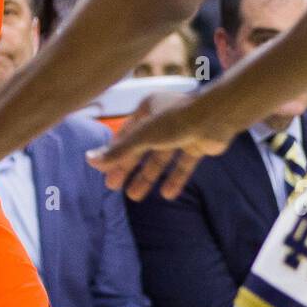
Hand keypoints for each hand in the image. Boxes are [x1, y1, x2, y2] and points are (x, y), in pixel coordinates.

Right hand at [87, 91, 232, 200]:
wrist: (217, 118)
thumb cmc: (176, 120)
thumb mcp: (143, 136)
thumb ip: (118, 151)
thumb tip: (89, 161)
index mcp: (147, 109)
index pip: (125, 134)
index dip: (114, 153)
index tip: (104, 171)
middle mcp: (162, 119)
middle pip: (141, 148)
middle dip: (128, 168)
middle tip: (114, 187)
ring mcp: (181, 132)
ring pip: (160, 158)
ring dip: (148, 177)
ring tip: (134, 197)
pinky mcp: (197, 144)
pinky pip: (183, 163)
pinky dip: (175, 178)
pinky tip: (167, 195)